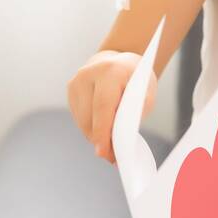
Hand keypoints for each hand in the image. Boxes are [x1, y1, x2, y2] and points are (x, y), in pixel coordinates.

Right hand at [66, 50, 156, 164]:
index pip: (103, 106)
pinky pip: (79, 116)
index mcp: (110, 71)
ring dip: (94, 136)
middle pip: (89, 116)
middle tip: (112, 157)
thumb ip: (136, 112)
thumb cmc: (136, 79)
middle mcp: (88, 74)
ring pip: (82, 119)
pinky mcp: (70, 89)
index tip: (104, 152)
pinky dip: (90, 127)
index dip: (103, 132)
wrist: (120, 60)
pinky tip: (101, 134)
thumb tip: (120, 138)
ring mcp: (76, 80)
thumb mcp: (146, 92)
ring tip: (109, 148)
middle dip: (99, 139)